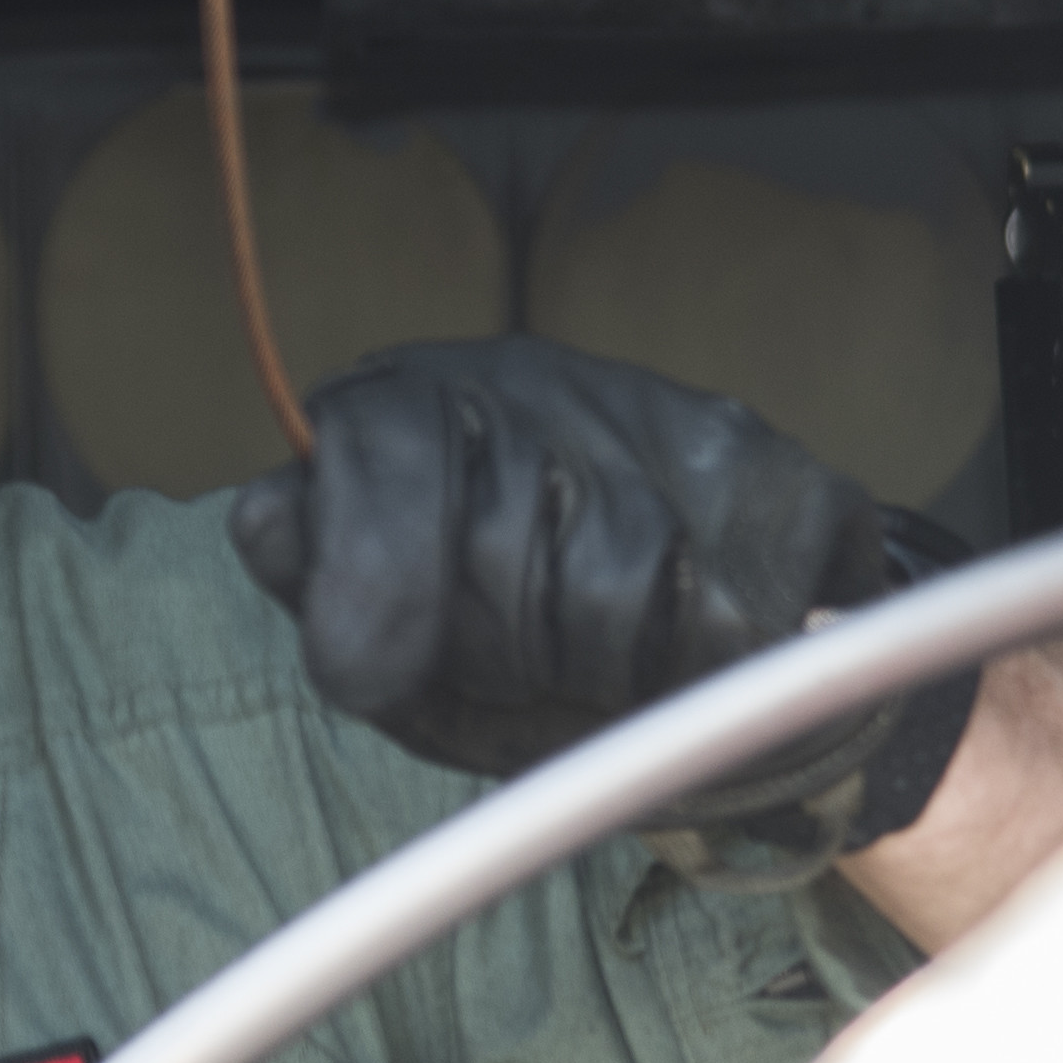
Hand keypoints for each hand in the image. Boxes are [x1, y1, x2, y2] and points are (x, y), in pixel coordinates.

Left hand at [221, 337, 942, 822]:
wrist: (695, 637)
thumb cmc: (504, 645)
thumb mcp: (384, 632)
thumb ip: (320, 583)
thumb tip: (273, 521)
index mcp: (418, 401)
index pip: (379, 453)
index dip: (373, 587)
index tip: (366, 673)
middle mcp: (546, 380)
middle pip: (495, 552)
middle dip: (494, 656)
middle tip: (514, 671)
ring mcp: (677, 422)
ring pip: (615, 596)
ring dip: (598, 675)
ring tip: (598, 662)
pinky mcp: (788, 486)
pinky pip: (727, 630)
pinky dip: (697, 682)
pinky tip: (680, 660)